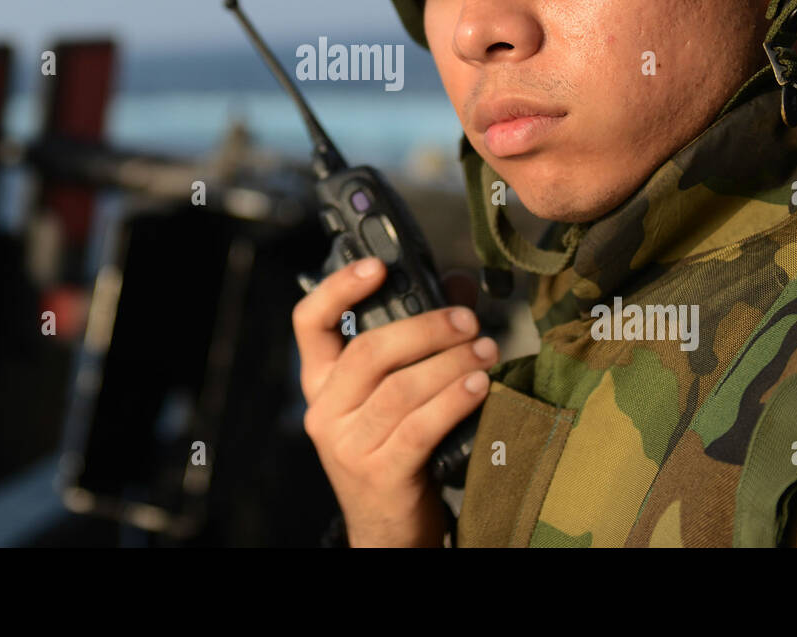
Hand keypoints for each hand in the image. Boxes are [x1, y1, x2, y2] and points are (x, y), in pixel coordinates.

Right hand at [293, 257, 497, 546]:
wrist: (388, 529)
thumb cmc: (396, 447)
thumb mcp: (395, 392)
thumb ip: (422, 336)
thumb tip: (459, 284)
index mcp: (321, 382)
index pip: (308, 323)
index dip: (338, 288)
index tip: (377, 266)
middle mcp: (325, 411)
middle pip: (369, 351)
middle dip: (425, 328)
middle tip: (467, 320)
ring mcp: (347, 445)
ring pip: (400, 389)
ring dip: (450, 363)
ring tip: (487, 351)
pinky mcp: (379, 473)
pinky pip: (420, 427)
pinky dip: (454, 400)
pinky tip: (479, 385)